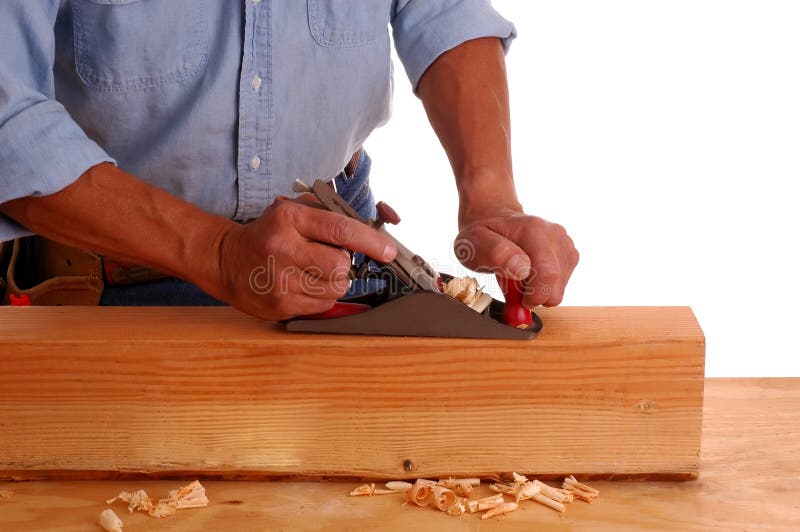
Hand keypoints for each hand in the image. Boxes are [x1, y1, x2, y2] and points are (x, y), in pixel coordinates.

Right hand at [214, 195, 396, 320]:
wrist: (226, 260)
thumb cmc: (268, 233)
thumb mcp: (290, 210)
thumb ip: (326, 213)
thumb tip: (367, 228)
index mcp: (289, 218)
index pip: (340, 229)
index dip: (370, 241)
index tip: (387, 250)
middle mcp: (283, 248)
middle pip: (341, 265)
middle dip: (344, 264)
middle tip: (330, 259)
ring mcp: (281, 280)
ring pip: (335, 288)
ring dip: (334, 282)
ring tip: (313, 272)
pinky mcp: (280, 304)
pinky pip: (323, 305)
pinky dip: (322, 296)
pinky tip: (304, 285)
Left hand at [455, 209, 578, 307]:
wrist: (494, 220)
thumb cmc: (484, 234)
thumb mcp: (476, 243)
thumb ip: (497, 254)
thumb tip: (522, 269)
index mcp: (534, 230)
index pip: (548, 274)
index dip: (533, 296)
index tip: (517, 298)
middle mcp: (554, 234)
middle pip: (556, 285)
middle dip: (535, 295)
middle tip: (514, 286)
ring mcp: (565, 243)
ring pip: (559, 288)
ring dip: (538, 289)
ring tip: (519, 275)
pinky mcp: (569, 254)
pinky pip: (561, 283)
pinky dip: (544, 285)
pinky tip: (529, 274)